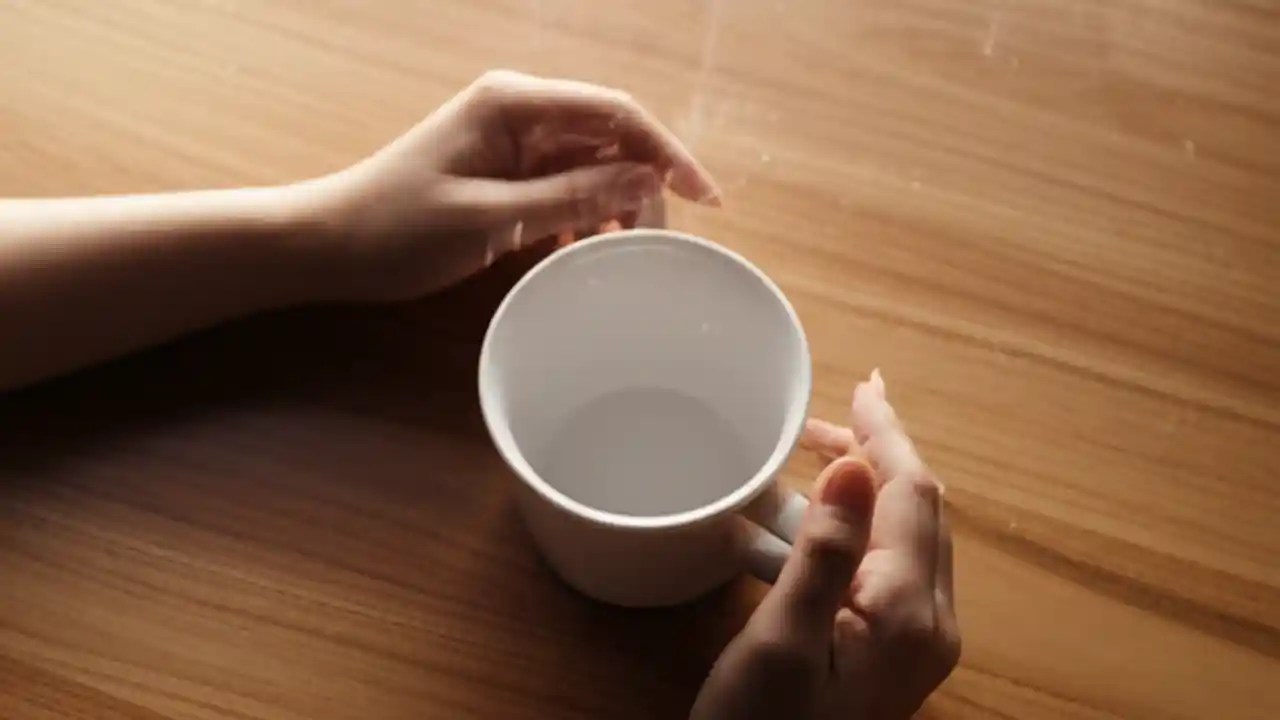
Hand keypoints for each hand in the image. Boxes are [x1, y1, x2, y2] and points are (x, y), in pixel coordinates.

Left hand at [302, 70, 720, 301]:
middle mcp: (519, 112)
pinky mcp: (503, 173)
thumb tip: (647, 181)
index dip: (667, 151)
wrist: (328, 246)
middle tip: (656, 246)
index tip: (706, 199)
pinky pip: (563, 187)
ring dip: (613, 207)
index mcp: (514, 104)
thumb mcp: (487, 218)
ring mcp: (511, 143)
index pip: (615, 114)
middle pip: (609, 139)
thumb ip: (569, 198)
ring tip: (622, 255)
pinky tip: (579, 251)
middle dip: (643, 187)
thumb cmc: (396, 229)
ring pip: (590, 166)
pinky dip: (581, 217)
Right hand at [691, 371, 959, 719]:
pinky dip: (859, 528)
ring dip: (870, 488)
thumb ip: (823, 553)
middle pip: (919, 509)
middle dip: (877, 453)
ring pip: (907, 535)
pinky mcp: (894, 653)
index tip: (862, 382)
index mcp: (908, 612)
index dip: (886, 433)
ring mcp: (917, 641)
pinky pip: (890, 566)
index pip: (911, 494)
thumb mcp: (781, 639)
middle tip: (823, 418)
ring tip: (818, 457)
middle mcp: (930, 622)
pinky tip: (816, 525)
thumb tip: (856, 466)